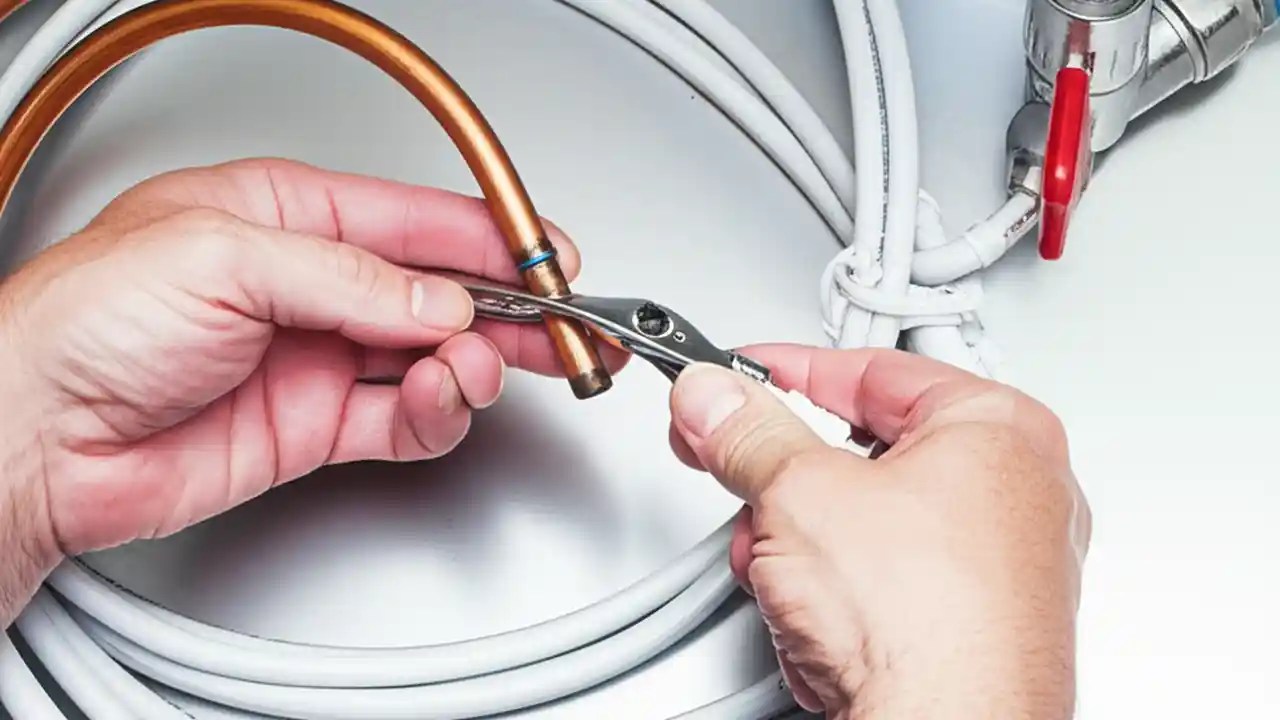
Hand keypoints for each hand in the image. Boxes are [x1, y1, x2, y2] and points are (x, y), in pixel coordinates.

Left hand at [0, 158, 624, 622]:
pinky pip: (401, 419)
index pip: (414, 220)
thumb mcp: (223, 256)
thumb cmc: (83, 324)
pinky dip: (435, 414)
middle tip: (565, 324)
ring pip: (430, 357)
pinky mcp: (315, 426)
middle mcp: (309, 285)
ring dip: (472, 363)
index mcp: (285, 215)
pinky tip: (439, 401)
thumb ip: (348, 278)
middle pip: (438, 290)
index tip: (548, 258)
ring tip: (477, 368)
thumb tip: (437, 298)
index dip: (491, 238)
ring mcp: (316, 358)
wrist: (33, 439)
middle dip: (506, 306)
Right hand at [668, 346, 1088, 718]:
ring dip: (802, 547)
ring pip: (863, 523)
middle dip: (786, 482)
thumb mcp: (802, 493)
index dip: (785, 372)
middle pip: (862, 451)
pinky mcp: (973, 623)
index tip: (735, 379)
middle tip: (744, 482)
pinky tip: (819, 620)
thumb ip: (746, 432)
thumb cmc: (927, 624)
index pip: (869, 371)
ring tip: (786, 575)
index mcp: (1000, 428)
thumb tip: (716, 397)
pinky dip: (838, 594)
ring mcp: (1000, 563)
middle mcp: (1018, 490)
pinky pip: (882, 580)